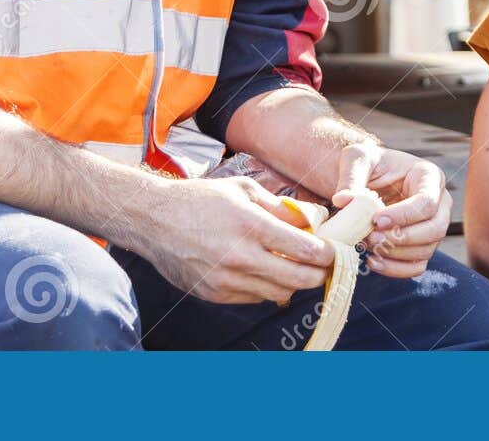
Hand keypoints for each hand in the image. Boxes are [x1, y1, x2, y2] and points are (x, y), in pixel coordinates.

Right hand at [144, 174, 334, 304]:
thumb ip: (282, 208)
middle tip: (325, 267)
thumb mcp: (244, 190)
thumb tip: (314, 219)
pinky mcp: (216, 295)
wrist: (154, 221)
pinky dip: (267, 287)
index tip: (334, 251)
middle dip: (319, 275)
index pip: (304, 249)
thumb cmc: (201, 199)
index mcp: (251, 225)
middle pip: (299, 279)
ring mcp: (227, 280)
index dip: (326, 254)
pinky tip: (266, 271)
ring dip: (294, 283)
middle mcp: (240, 257)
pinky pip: (255, 298)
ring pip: (279, 293)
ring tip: (297, 268)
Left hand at [332, 143, 450, 279]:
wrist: (366, 177)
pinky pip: (417, 266)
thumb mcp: (357, 159)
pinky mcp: (422, 245)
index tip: (375, 220)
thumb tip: (342, 200)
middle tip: (370, 238)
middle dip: (402, 239)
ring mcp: (433, 225)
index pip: (427, 202)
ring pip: (427, 250)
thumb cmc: (366, 164)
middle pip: (435, 229)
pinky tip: (372, 260)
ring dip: (395, 254)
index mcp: (428, 176)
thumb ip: (351, 177)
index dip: (404, 216)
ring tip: (366, 246)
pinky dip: (396, 269)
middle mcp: (439, 202)